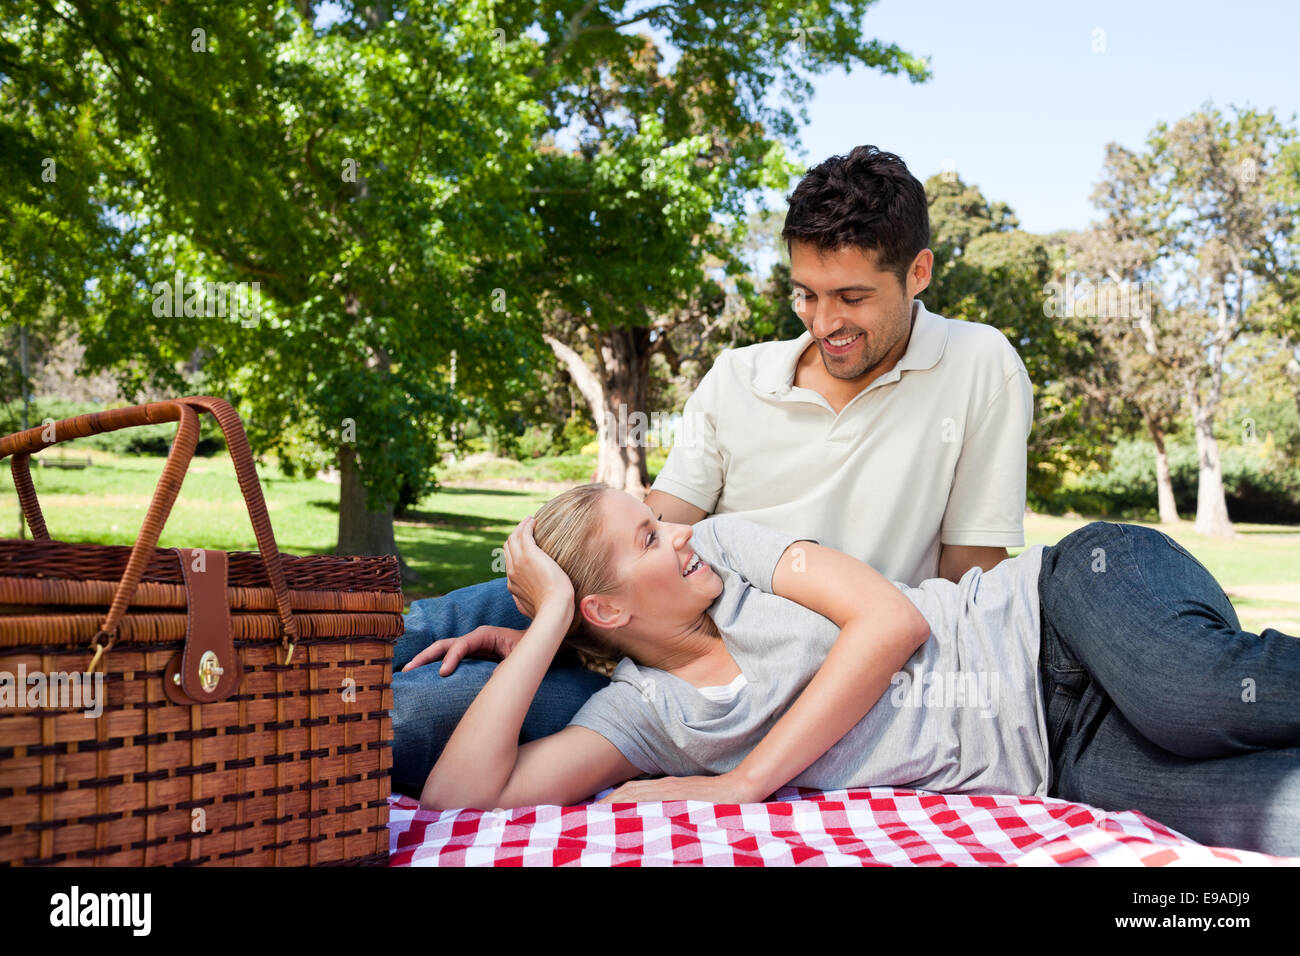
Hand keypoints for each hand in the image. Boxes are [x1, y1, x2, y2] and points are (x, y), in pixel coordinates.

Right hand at [400, 625, 525, 675]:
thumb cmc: (528, 650)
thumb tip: (493, 680)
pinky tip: (422, 677)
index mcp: (486, 635)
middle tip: (408, 670)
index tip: (442, 674)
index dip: (451, 657)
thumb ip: (508, 666)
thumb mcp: (522, 657)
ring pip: (442, 651)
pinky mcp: (470, 656)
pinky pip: (448, 659)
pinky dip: (434, 665)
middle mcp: (474, 639)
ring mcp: (470, 647)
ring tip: (407, 673)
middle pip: (444, 644)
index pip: (462, 644)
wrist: (535, 646)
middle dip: (425, 656)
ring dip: (424, 660)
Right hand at [504, 515, 573, 616]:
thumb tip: (521, 600)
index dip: (515, 550)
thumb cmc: (550, 610)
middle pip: (508, 547)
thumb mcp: (531, 608)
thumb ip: (525, 602)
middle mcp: (511, 571)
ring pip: (514, 538)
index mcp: (512, 584)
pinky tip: (533, 521)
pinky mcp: (529, 554)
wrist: (555, 608)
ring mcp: (518, 562)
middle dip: (516, 536)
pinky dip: (526, 525)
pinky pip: (524, 533)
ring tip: (530, 520)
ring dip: (520, 527)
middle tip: (527, 528)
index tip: (525, 543)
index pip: (509, 561)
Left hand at [596, 773, 760, 805]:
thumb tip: (653, 811)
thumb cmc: (715, 796)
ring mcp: (669, 792)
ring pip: (634, 796)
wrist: (738, 790)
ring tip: (596, 814)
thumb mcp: (687, 796)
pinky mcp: (677, 798)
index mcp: (664, 786)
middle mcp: (663, 787)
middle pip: (627, 792)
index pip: (630, 791)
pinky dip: (633, 806)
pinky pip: (650, 802)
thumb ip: (670, 801)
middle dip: (606, 803)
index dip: (611, 799)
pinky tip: (622, 813)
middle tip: (587, 814)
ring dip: (614, 804)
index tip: (595, 808)